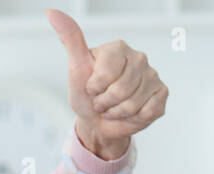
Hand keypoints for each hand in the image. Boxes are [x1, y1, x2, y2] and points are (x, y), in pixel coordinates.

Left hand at [48, 9, 167, 158]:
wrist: (98, 121)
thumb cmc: (86, 94)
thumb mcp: (75, 68)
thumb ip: (70, 39)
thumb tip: (51, 12)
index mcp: (118, 48)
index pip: (105, 74)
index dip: (94, 89)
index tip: (91, 88)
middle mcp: (139, 57)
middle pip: (120, 90)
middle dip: (105, 103)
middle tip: (102, 101)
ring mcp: (152, 75)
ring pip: (133, 104)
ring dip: (117, 113)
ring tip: (113, 107)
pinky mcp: (161, 93)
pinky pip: (148, 111)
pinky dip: (133, 119)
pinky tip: (130, 113)